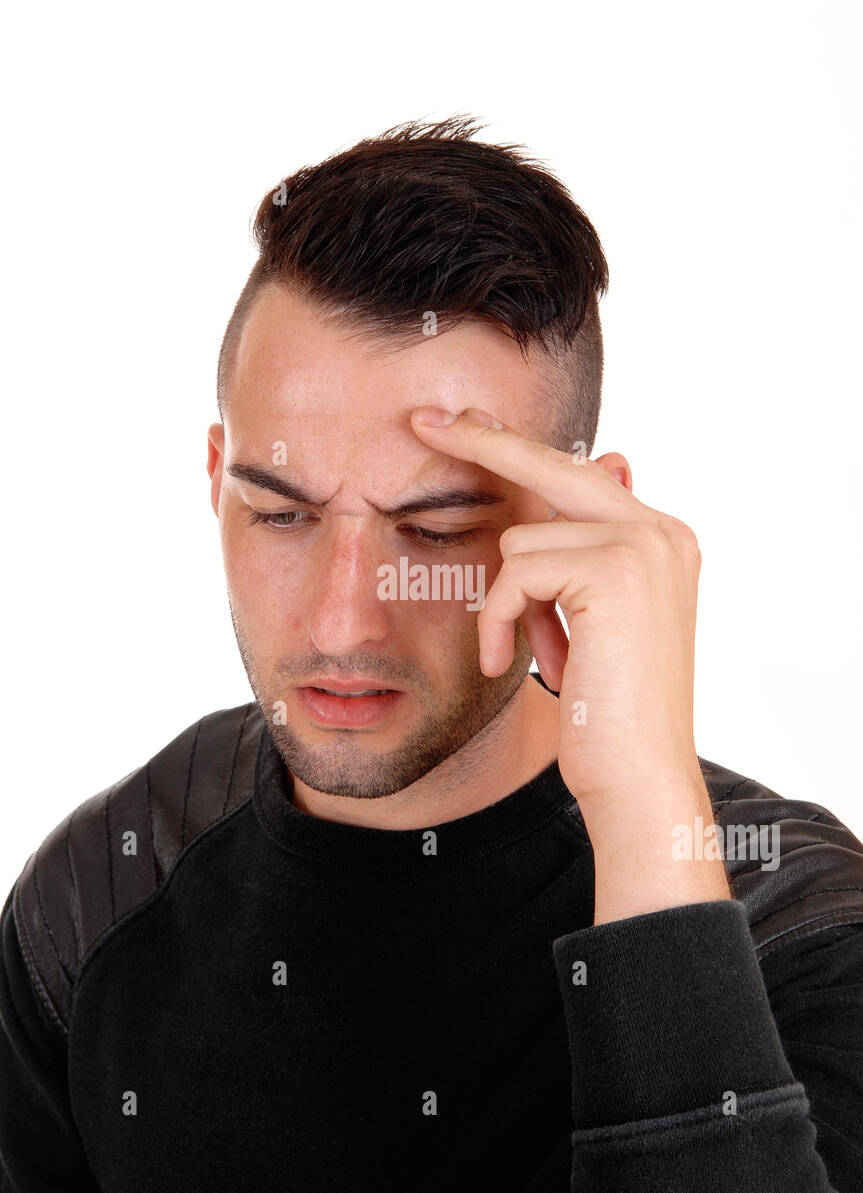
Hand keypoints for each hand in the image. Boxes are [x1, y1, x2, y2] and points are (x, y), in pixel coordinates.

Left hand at [410, 404, 729, 922]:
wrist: (636, 774)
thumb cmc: (608, 712)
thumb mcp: (588, 624)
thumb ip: (577, 558)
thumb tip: (571, 493)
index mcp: (663, 539)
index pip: (578, 475)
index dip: (518, 448)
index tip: (465, 421)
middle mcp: (663, 530)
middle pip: (552, 468)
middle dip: (485, 441)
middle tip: (423, 418)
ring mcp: (644, 545)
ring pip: (522, 540)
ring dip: (508, 605)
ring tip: (538, 656)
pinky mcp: (614, 570)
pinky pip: (515, 573)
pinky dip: (501, 621)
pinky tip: (518, 664)